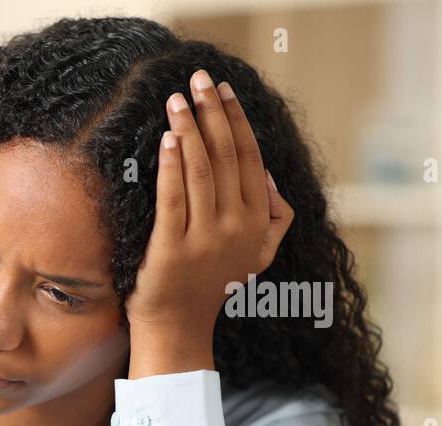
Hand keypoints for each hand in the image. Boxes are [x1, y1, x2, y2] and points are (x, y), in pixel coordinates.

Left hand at [125, 69, 293, 376]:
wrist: (178, 329)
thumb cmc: (211, 287)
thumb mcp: (257, 256)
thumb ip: (275, 219)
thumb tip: (269, 178)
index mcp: (258, 223)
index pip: (249, 159)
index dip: (236, 120)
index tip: (223, 91)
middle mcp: (236, 228)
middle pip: (227, 157)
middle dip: (212, 113)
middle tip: (198, 80)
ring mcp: (205, 239)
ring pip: (201, 172)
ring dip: (188, 130)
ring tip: (176, 101)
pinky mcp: (171, 249)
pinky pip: (173, 198)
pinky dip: (171, 166)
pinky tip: (167, 139)